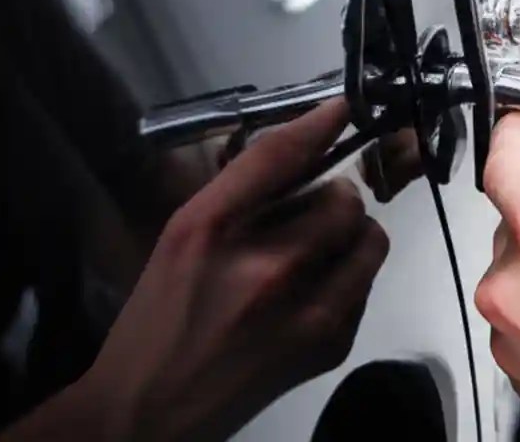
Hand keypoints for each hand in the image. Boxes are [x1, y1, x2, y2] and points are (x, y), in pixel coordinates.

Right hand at [83, 99, 388, 440]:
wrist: (151, 409)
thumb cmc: (162, 313)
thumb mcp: (184, 232)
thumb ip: (244, 182)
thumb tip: (308, 129)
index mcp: (213, 232)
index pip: (279, 157)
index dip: (317, 125)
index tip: (339, 109)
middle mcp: (267, 269)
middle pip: (344, 200)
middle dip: (332, 199)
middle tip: (303, 216)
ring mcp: (308, 312)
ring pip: (369, 240)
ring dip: (350, 237)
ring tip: (311, 255)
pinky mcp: (331, 345)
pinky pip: (366, 285)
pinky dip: (348, 278)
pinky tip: (309, 295)